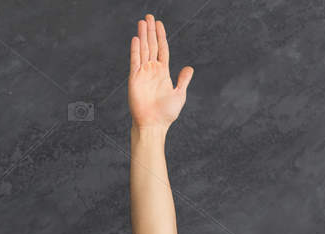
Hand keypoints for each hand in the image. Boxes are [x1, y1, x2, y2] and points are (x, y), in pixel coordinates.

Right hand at [127, 13, 193, 127]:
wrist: (153, 125)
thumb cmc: (166, 114)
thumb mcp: (180, 94)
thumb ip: (183, 80)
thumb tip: (189, 68)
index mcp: (162, 72)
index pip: (162, 49)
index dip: (161, 36)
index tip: (159, 24)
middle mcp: (152, 70)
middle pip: (152, 45)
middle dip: (150, 31)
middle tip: (149, 16)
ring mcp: (142, 73)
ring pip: (143, 49)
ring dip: (143, 35)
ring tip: (142, 22)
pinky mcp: (134, 79)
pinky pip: (135, 61)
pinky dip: (136, 50)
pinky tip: (137, 38)